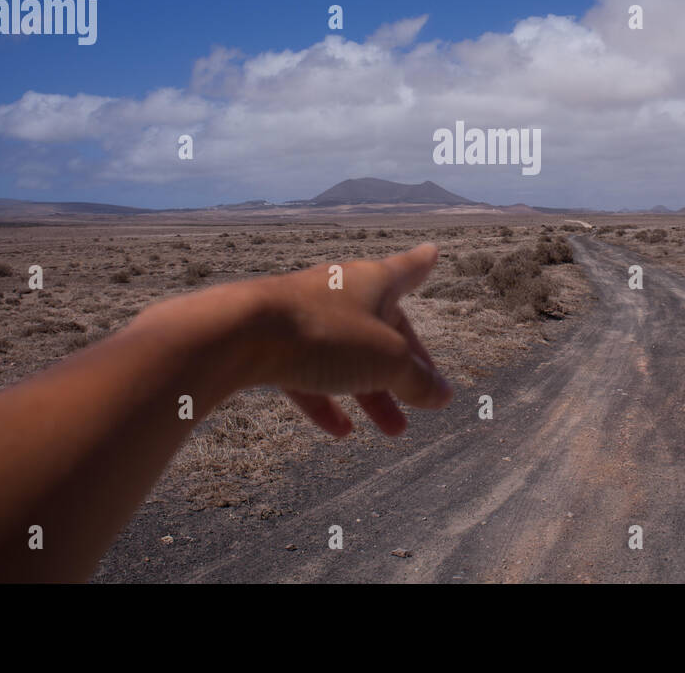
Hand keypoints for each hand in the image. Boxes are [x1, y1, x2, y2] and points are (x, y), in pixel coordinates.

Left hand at [248, 243, 452, 437]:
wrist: (241, 334)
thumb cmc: (325, 334)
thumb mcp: (386, 361)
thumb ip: (417, 380)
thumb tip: (442, 396)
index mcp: (373, 282)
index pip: (407, 270)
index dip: (422, 266)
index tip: (432, 254)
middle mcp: (340, 291)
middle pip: (381, 330)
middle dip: (403, 369)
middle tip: (422, 398)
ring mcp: (305, 315)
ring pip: (347, 355)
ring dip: (372, 393)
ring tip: (394, 429)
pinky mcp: (274, 341)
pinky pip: (309, 372)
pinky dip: (328, 399)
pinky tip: (340, 430)